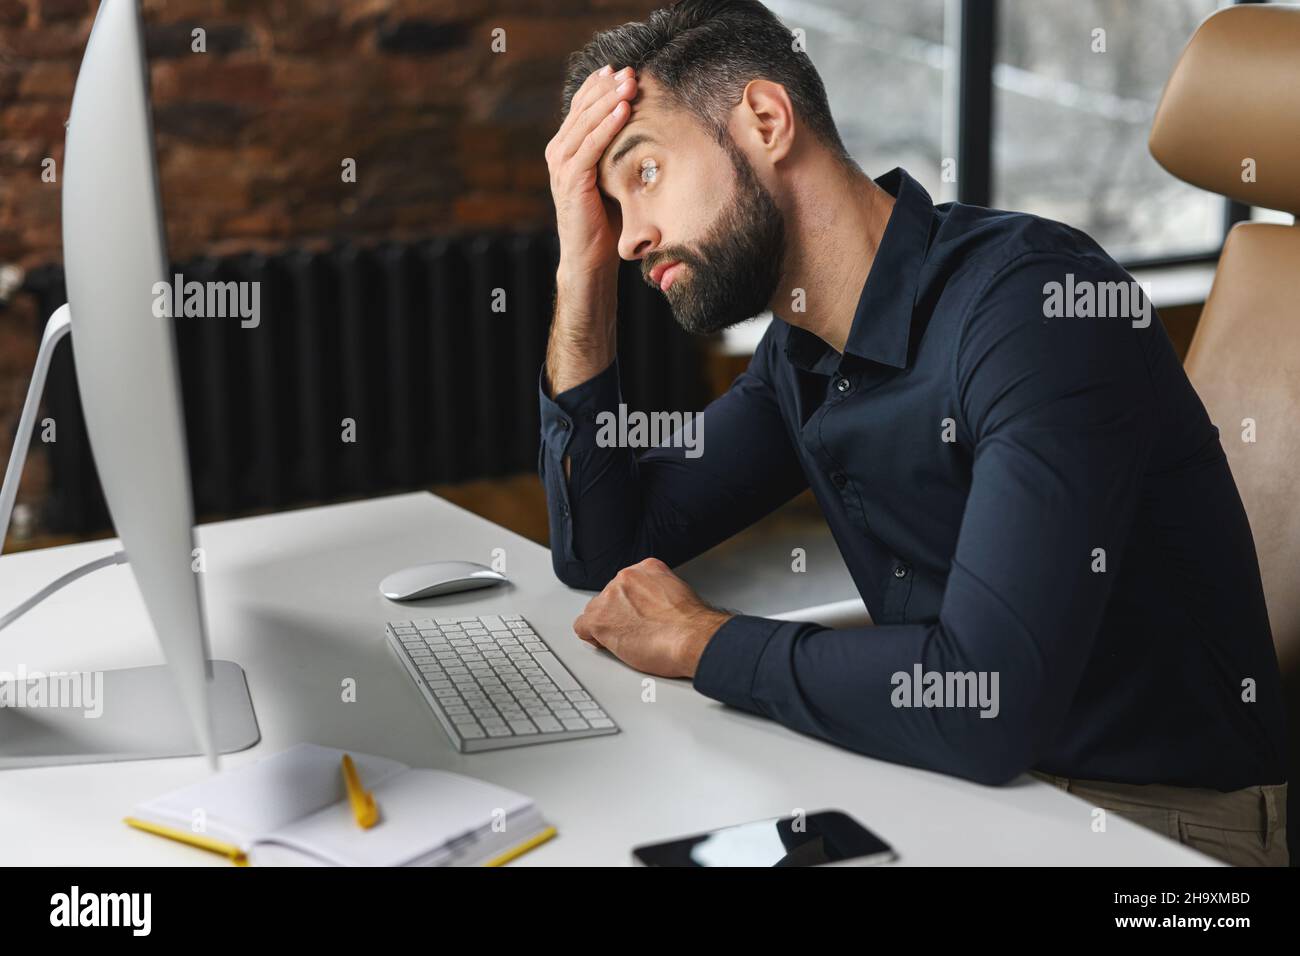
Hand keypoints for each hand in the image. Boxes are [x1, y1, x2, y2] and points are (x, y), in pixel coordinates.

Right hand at [544, 64, 637, 276]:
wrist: (591, 258)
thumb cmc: (606, 221)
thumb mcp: (611, 178)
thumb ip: (615, 153)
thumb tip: (643, 129)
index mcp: (566, 150)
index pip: (581, 109)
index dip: (598, 87)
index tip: (619, 70)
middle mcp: (558, 153)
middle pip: (583, 110)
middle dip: (606, 88)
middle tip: (629, 71)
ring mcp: (562, 165)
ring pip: (586, 123)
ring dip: (609, 100)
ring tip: (629, 83)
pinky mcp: (572, 179)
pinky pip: (591, 145)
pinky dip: (607, 126)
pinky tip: (623, 110)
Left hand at [573, 558, 732, 677]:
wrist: (690, 638)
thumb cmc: (690, 625)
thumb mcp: (678, 592)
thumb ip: (658, 592)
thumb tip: (652, 606)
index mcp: (646, 568)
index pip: (626, 584)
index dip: (629, 603)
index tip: (636, 614)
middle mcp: (625, 577)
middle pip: (609, 597)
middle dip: (618, 614)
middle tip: (636, 630)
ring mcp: (610, 597)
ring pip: (596, 611)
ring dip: (607, 625)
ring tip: (628, 640)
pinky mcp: (600, 619)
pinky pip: (582, 626)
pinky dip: (593, 637)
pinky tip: (607, 643)